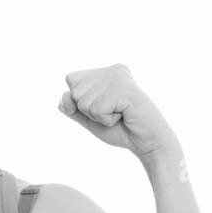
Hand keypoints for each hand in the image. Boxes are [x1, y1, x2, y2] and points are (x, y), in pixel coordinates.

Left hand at [57, 63, 180, 160]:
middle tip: (113, 114)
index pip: (71, 80)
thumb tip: (64, 96)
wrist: (147, 143)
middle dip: (89, 110)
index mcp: (106, 71)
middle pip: (75, 91)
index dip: (81, 102)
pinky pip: (97, 109)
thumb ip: (73, 108)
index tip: (105, 108)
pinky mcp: (124, 89)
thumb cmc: (122, 130)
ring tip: (119, 115)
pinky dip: (107, 120)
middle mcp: (113, 69)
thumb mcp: (91, 119)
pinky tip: (124, 116)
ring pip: (84, 101)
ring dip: (99, 117)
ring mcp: (119, 77)